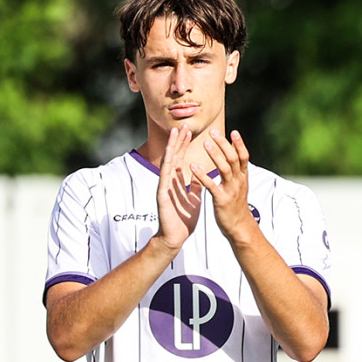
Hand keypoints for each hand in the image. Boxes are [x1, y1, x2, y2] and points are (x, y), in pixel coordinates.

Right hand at [153, 126, 203, 250]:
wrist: (175, 237)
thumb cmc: (183, 219)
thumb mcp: (193, 198)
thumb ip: (194, 186)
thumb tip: (200, 175)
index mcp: (177, 182)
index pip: (180, 159)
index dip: (184, 145)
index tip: (189, 130)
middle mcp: (169, 181)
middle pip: (173, 157)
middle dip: (178, 141)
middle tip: (183, 125)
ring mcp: (164, 187)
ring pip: (167, 163)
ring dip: (171, 147)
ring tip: (175, 132)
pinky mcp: (162, 194)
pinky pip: (165, 177)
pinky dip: (167, 164)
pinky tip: (169, 153)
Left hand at [197, 130, 257, 238]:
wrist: (239, 227)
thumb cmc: (236, 207)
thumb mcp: (239, 187)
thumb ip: (236, 174)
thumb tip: (234, 160)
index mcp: (242, 178)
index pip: (243, 157)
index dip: (239, 144)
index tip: (234, 132)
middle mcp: (239, 182)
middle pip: (233, 158)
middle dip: (224, 144)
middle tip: (213, 132)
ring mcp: (231, 190)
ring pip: (224, 168)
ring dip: (215, 155)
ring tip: (205, 143)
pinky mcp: (221, 200)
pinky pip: (211, 185)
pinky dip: (202, 175)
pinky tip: (193, 166)